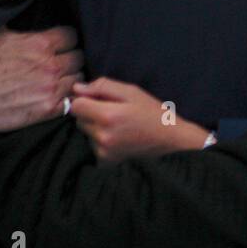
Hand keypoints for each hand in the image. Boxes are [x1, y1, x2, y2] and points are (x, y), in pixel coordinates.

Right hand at [0, 26, 83, 136]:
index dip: (66, 39)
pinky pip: (71, 101)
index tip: (60, 44)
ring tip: (61, 79)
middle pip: (79, 57)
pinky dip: (68, 98)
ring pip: (79, 79)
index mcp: (39, 44)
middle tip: (61, 62)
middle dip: (70, 58)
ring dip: (71, 78)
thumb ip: (17, 26)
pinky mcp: (46, 110)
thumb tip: (19, 9)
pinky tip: (58, 96)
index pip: (71, 35)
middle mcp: (49, 65)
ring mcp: (50, 89)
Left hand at [70, 77, 209, 163]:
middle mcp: (102, 136)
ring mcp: (103, 151)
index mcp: (108, 115)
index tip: (98, 99)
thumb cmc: (153, 112)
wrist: (171, 140)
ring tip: (119, 125)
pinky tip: (119, 137)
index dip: (85, 99)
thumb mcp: (131, 92)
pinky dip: (101, 140)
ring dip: (96, 127)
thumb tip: (77, 88)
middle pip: (79, 120)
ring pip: (86, 133)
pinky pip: (92, 145)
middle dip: (91, 113)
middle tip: (113, 111)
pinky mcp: (106, 161)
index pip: (76, 106)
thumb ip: (102, 86)